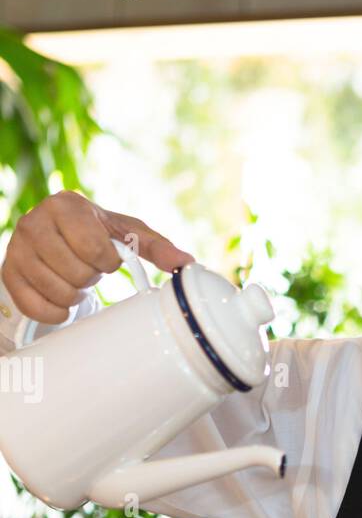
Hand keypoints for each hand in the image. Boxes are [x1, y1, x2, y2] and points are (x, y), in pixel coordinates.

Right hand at [1, 189, 194, 324]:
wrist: (54, 234)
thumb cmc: (95, 232)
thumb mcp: (127, 233)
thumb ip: (157, 246)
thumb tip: (188, 263)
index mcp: (66, 206)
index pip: (95, 250)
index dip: (108, 262)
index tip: (107, 257)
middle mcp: (34, 222)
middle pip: (77, 273)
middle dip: (91, 277)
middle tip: (88, 268)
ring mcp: (17, 249)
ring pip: (58, 293)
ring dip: (75, 294)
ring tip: (76, 279)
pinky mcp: (8, 274)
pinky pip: (36, 308)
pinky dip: (56, 312)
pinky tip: (62, 300)